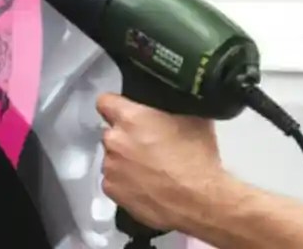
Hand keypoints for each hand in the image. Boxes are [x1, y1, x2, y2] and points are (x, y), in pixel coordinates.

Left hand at [95, 92, 228, 233]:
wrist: (198, 201)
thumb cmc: (197, 158)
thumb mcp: (193, 119)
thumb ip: (170, 108)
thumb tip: (168, 105)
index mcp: (130, 118)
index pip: (105, 101)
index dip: (116, 105)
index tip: (125, 111)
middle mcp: (114, 140)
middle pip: (111, 132)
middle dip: (125, 136)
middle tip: (147, 145)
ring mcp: (110, 167)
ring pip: (112, 158)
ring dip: (124, 160)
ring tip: (148, 170)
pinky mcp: (112, 191)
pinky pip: (113, 181)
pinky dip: (125, 182)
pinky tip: (145, 186)